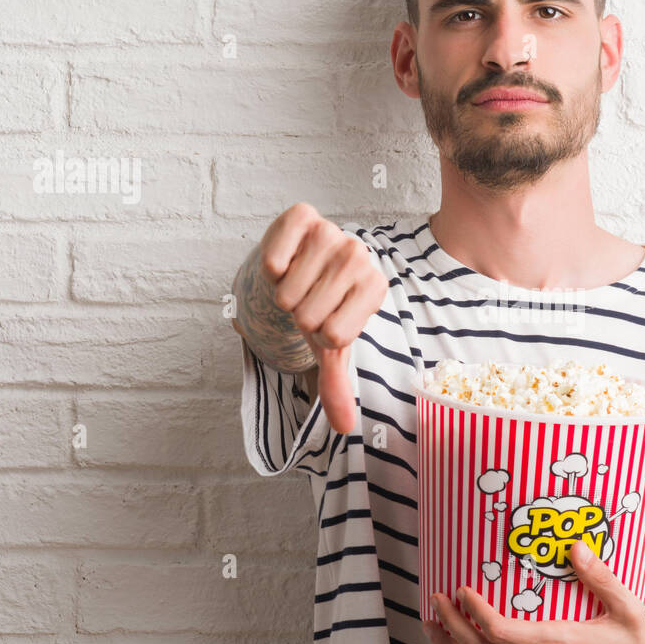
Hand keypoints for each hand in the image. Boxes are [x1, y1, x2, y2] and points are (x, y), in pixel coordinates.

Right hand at [258, 203, 387, 432]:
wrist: (300, 262)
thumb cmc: (321, 305)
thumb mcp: (331, 344)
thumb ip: (337, 384)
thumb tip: (345, 428)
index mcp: (374, 288)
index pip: (333, 335)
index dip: (318, 334)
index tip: (325, 319)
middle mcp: (360, 256)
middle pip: (307, 316)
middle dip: (298, 315)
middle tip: (307, 299)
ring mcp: (332, 233)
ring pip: (287, 293)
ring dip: (283, 292)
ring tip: (297, 281)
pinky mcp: (302, 215)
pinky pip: (273, 259)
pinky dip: (270, 267)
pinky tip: (285, 260)